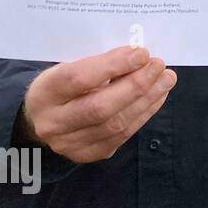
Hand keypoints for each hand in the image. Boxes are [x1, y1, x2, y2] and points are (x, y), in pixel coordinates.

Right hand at [19, 46, 175, 163]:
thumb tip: (139, 56)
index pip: (79, 79)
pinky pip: (122, 136)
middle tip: (158, 66)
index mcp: (44, 93)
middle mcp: (52, 122)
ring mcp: (69, 143)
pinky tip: (157, 96)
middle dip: (136, 85)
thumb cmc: (63, 86)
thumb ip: (99, 64)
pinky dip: (144, 113)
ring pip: (115, 124)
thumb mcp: (68, 68)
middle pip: (100, 107)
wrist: (41, 118)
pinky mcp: (87, 154)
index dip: (113, 65)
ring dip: (147, 99)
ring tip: (165, 79)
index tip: (141, 53)